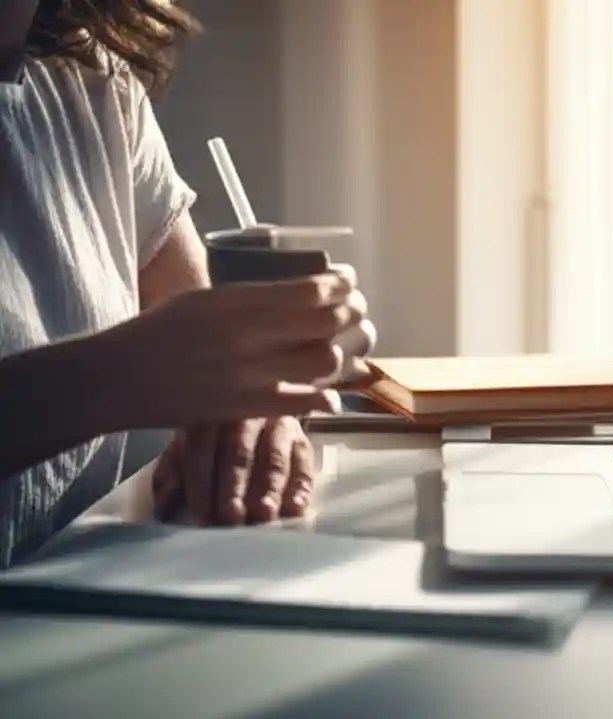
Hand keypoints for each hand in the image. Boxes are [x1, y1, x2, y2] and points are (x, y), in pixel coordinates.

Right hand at [98, 267, 373, 429]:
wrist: (120, 377)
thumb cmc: (161, 332)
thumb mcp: (206, 299)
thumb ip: (253, 297)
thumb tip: (303, 293)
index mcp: (237, 301)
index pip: (310, 289)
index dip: (341, 285)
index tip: (348, 282)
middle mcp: (248, 334)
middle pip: (327, 323)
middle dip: (352, 314)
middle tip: (355, 311)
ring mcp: (249, 373)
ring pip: (324, 363)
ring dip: (341, 356)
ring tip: (341, 350)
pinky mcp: (245, 406)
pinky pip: (304, 403)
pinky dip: (324, 399)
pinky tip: (329, 395)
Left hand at [152, 417, 315, 524]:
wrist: (254, 406)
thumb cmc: (212, 438)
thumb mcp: (185, 449)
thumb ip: (173, 476)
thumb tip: (163, 510)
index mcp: (210, 416)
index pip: (202, 448)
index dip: (201, 481)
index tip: (201, 511)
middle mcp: (246, 416)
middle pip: (239, 452)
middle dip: (235, 486)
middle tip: (232, 515)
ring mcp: (278, 425)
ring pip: (274, 458)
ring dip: (270, 488)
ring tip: (264, 513)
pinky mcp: (302, 440)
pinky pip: (304, 464)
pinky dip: (301, 487)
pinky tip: (296, 508)